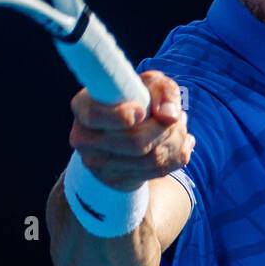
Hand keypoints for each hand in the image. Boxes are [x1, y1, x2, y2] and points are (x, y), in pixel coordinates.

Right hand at [67, 70, 195, 190]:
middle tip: (179, 116)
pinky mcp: (117, 181)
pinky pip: (158, 172)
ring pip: (151, 159)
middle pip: (134, 142)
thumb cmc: (136, 99)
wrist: (127, 134)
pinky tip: (180, 143)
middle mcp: (84, 139)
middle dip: (166, 128)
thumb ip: (162, 90)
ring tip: (181, 127)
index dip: (122, 115)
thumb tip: (169, 115)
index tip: (140, 110)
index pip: (95, 116)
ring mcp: (99, 165)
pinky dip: (177, 156)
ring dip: (176, 141)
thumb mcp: (148, 84)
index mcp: (84, 107)